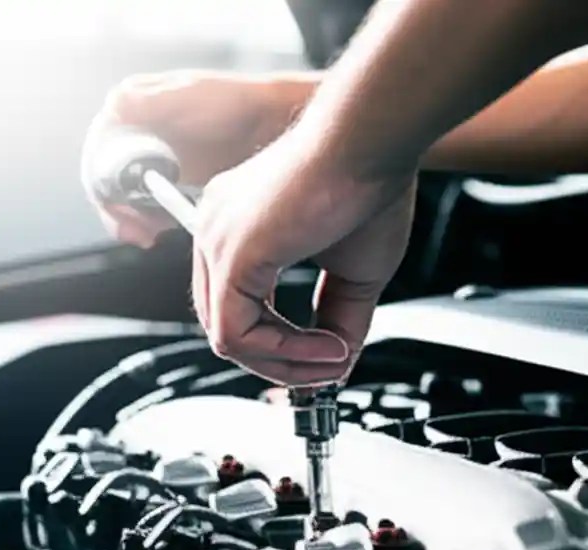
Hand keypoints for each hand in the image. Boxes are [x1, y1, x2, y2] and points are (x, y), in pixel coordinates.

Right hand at [82, 71, 313, 246]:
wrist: (268, 121)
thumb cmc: (236, 101)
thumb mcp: (193, 96)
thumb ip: (154, 101)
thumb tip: (117, 104)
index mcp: (128, 106)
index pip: (97, 152)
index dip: (103, 185)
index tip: (122, 209)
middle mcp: (129, 129)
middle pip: (103, 179)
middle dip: (116, 210)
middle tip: (137, 233)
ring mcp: (145, 153)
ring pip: (119, 195)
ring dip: (130, 219)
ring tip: (151, 234)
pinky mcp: (163, 174)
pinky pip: (141, 203)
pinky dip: (147, 219)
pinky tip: (162, 228)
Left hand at [191, 132, 415, 385]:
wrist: (371, 142)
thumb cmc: (367, 183)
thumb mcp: (355, 271)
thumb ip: (338, 319)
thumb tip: (336, 364)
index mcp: (237, 226)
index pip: (238, 303)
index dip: (280, 342)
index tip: (327, 355)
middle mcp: (216, 230)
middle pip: (227, 323)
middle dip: (281, 360)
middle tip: (331, 367)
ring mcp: (216, 240)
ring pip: (227, 336)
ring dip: (284, 363)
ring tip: (335, 357)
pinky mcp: (230, 254)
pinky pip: (235, 333)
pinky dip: (280, 353)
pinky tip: (324, 347)